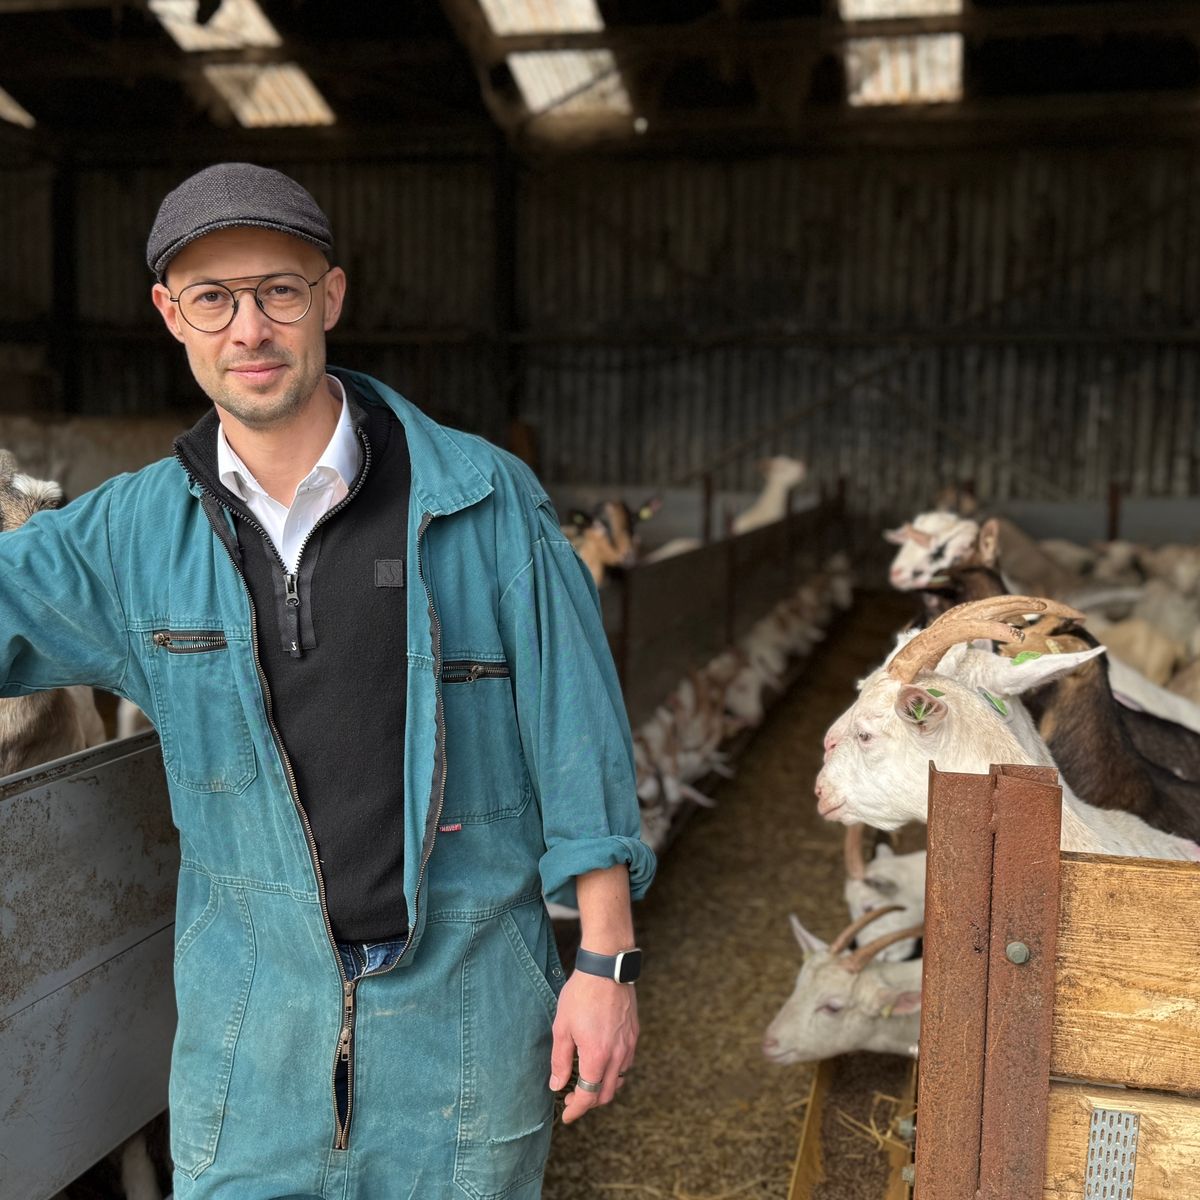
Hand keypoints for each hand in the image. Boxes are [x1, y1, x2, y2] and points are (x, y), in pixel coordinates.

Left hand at [548, 970, 637, 1123]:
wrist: (607, 968)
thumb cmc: (581, 995)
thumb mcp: (562, 1027)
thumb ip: (560, 1060)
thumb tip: (557, 1085)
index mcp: (596, 1056)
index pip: (588, 1096)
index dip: (576, 1110)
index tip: (566, 1116)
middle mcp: (617, 1055)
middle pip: (606, 1094)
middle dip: (588, 1103)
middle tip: (572, 1099)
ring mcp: (628, 1045)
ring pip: (619, 1080)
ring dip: (603, 1088)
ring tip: (586, 1082)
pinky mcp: (634, 1034)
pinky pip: (626, 1063)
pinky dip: (614, 1072)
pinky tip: (602, 1063)